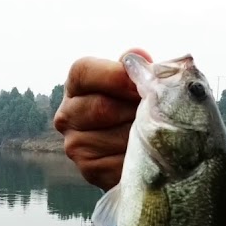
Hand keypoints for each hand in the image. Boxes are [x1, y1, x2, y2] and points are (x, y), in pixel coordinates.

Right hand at [52, 48, 149, 190]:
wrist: (143, 149)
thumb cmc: (140, 106)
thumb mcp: (140, 83)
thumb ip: (137, 69)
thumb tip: (138, 55)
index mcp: (76, 85)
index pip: (84, 72)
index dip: (114, 75)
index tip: (140, 82)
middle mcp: (67, 115)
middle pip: (101, 107)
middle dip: (135, 109)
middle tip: (158, 111)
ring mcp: (75, 145)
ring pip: (116, 136)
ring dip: (143, 135)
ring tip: (156, 132)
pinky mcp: (89, 170)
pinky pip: (121, 161)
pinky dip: (141, 158)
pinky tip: (149, 153)